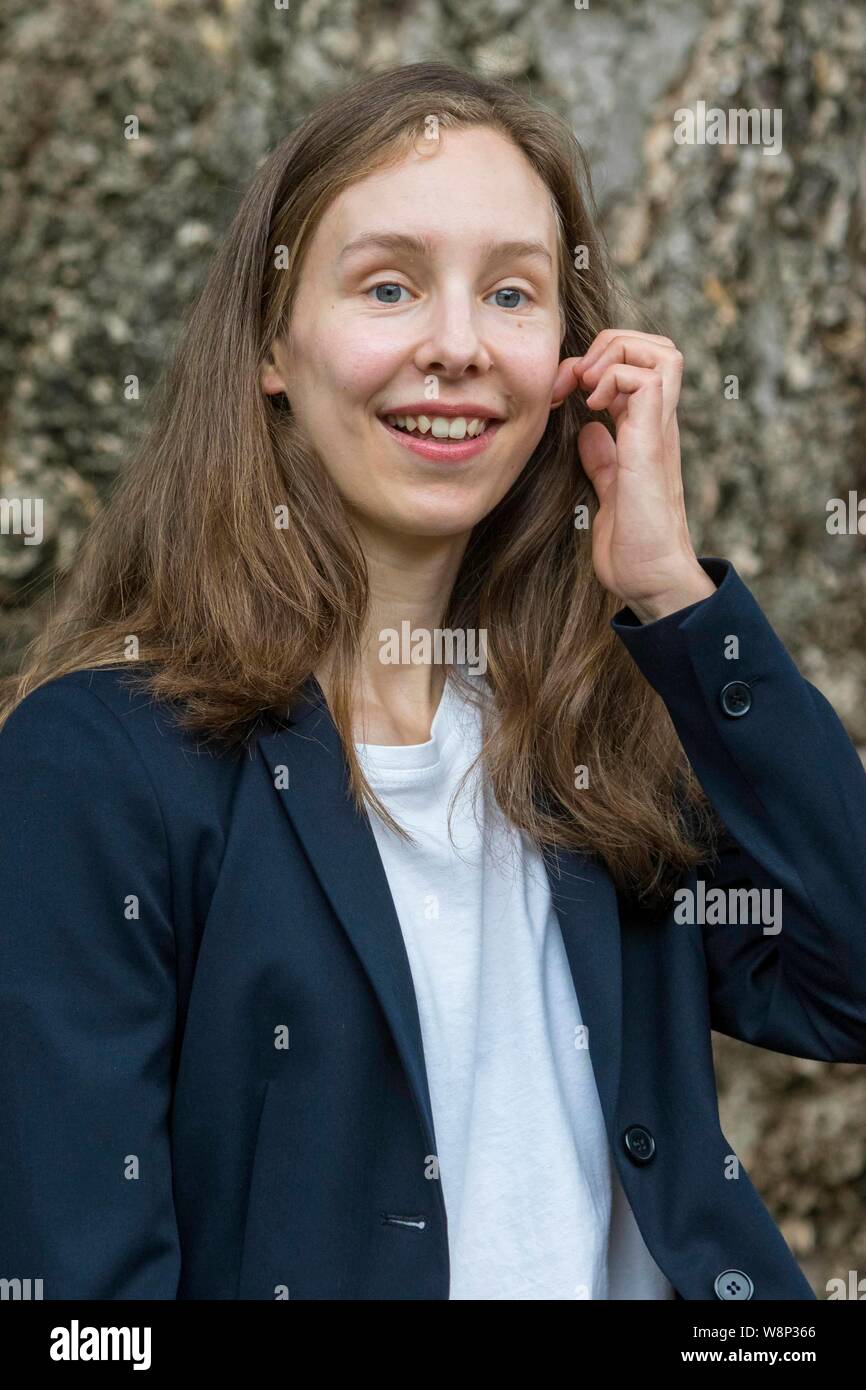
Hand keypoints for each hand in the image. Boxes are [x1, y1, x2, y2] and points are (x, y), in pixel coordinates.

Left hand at [551, 329, 715, 619]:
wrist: (652, 580)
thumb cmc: (633, 547)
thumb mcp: (608, 494)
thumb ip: (603, 461)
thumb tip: (590, 433)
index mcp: (647, 432)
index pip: (639, 364)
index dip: (598, 362)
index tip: (562, 391)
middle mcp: (658, 425)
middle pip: (658, 346)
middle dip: (610, 345)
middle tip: (576, 380)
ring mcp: (658, 432)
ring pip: (661, 351)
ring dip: (616, 356)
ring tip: (589, 388)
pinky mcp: (651, 444)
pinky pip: (647, 379)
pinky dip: (615, 378)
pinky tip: (595, 407)